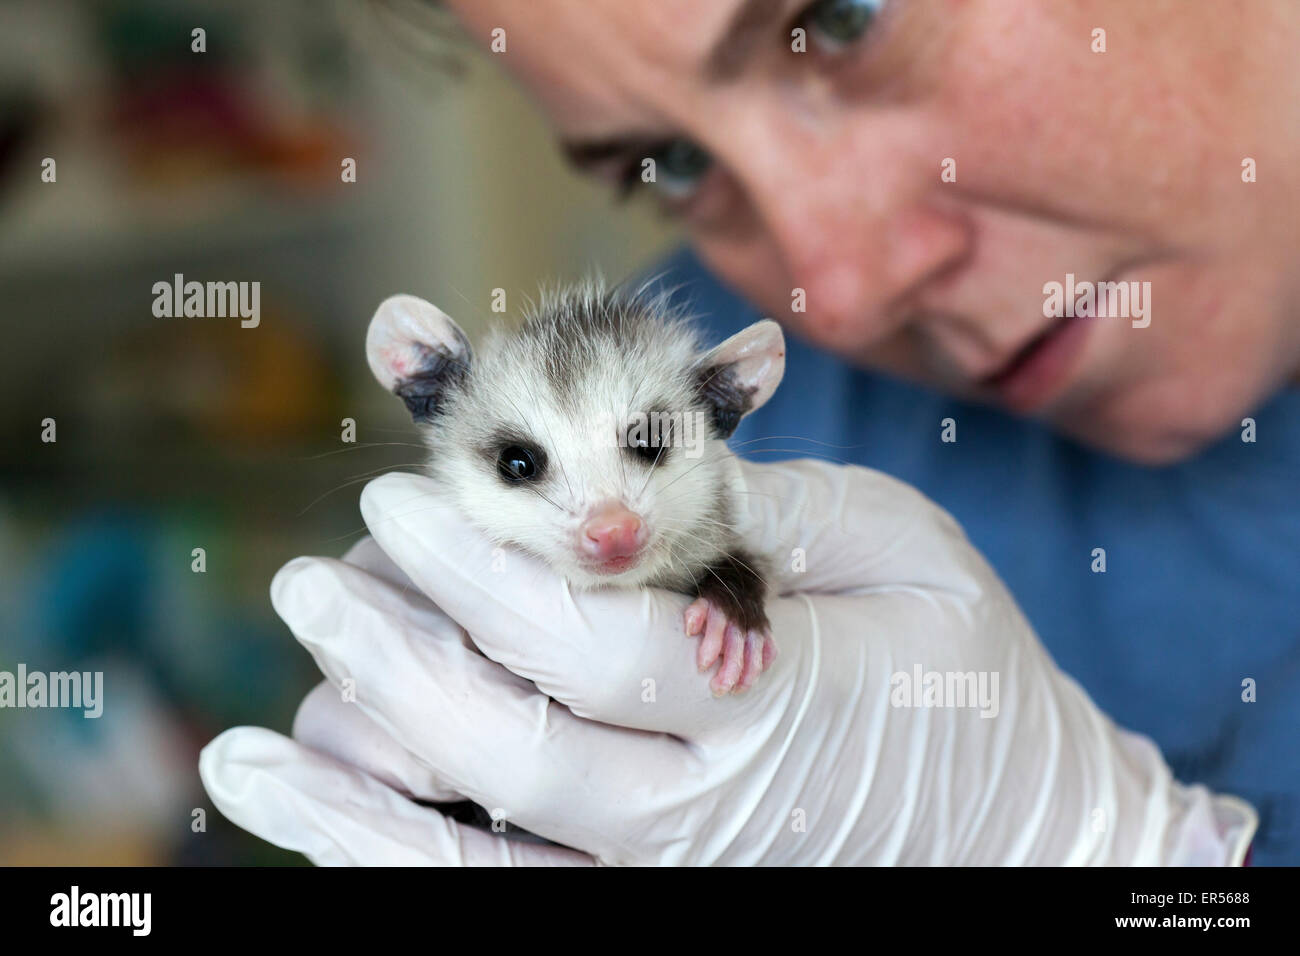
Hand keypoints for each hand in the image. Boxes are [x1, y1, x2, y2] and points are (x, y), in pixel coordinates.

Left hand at [200, 461, 1255, 863]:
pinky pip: (499, 896)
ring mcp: (668, 873)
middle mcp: (706, 808)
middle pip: (512, 753)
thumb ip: (771, 508)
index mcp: (775, 698)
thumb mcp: (903, 550)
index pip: (599, 643)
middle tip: (311, 579)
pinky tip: (318, 821)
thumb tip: (640, 451)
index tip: (396, 491)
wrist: (1022, 829)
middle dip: (395, 659)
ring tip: (247, 753)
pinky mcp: (642, 897)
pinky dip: (393, 862)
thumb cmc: (965, 667)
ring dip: (353, 802)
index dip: (485, 571)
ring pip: (480, 857)